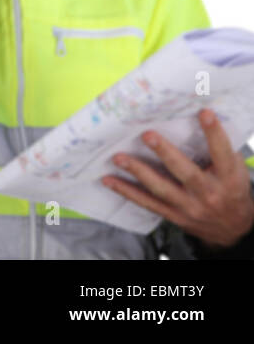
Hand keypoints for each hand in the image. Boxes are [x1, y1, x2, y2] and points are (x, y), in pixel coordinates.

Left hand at [101, 109, 253, 248]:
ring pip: (161, 188)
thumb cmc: (231, 190)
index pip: (222, 154)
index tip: (204, 113)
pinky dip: (126, 191)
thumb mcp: (234, 171)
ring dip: (138, 171)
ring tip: (118, 157)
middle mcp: (209, 194)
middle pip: (186, 173)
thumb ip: (219, 152)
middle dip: (166, 153)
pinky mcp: (173, 215)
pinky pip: (147, 203)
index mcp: (229, 179)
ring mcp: (189, 207)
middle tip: (147, 134)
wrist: (232, 230)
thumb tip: (197, 118)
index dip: (214, 134)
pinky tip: (108, 180)